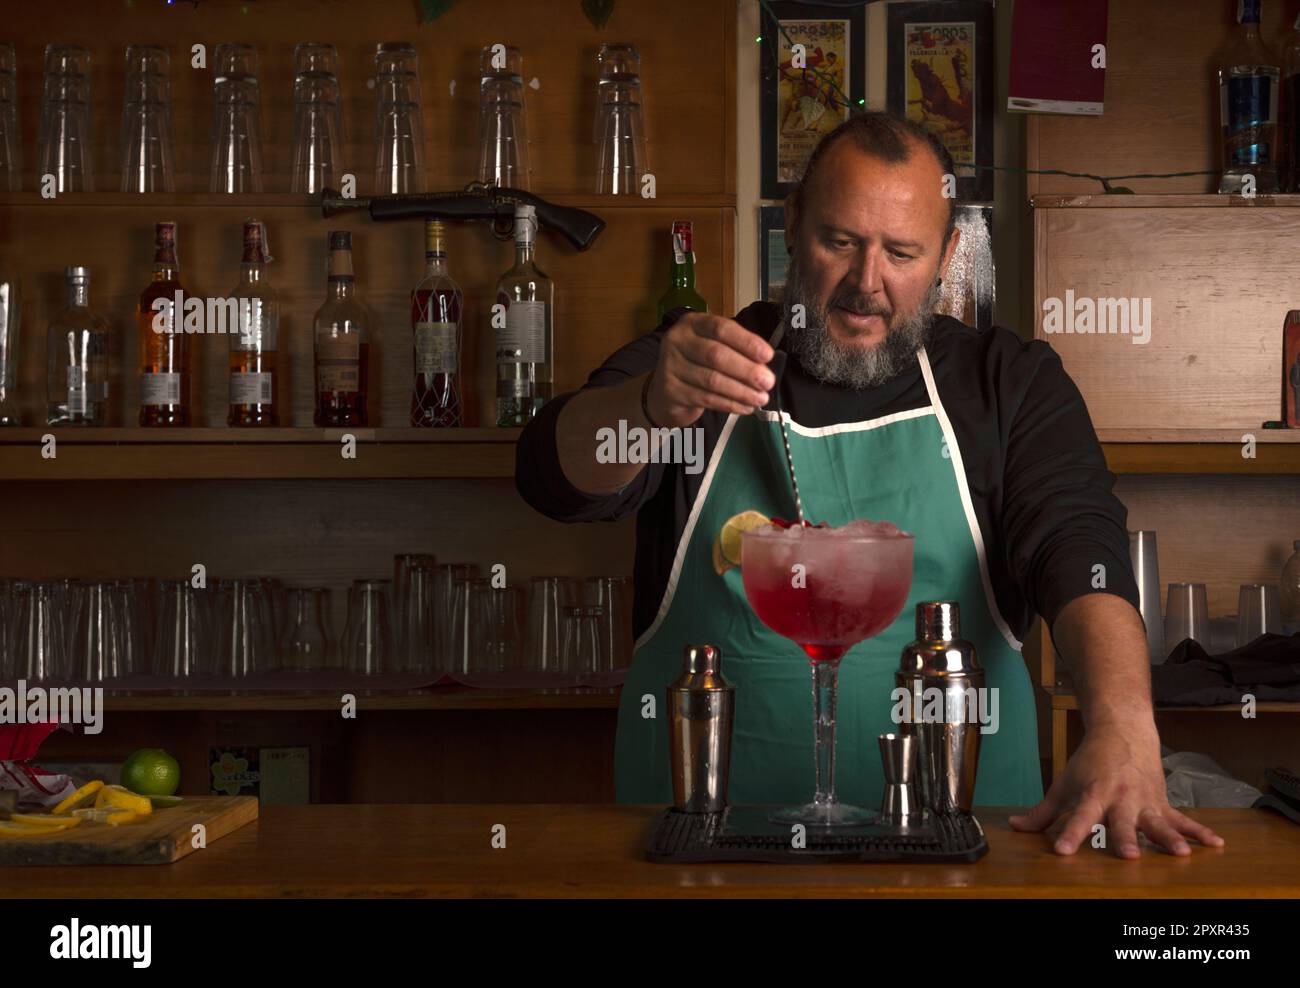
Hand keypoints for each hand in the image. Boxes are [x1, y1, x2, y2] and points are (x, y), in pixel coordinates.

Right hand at [645, 312, 775, 427]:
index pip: (721, 328)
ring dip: (741, 391)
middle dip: (746, 370)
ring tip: (760, 398)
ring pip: (712, 380)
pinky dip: (730, 404)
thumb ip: (736, 350)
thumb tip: (764, 366)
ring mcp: (670, 366)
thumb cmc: (698, 364)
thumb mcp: (713, 346)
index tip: (768, 355)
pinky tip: (746, 407)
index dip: (746, 342)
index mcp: (692, 323)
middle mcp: (677, 340)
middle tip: (768, 382)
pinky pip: (706, 398)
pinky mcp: (671, 390)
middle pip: (716, 355)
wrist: (666, 390)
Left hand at [1009, 724, 1224, 857]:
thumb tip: (1016, 826)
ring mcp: (1144, 801)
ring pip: (1157, 822)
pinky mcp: (1163, 803)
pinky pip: (1183, 819)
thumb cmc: (1090, 763)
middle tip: (1128, 857)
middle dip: (1125, 839)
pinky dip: (1199, 832)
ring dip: (1169, 838)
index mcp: (1093, 794)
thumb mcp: (1064, 784)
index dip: (1069, 834)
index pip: (1078, 817)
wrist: (1123, 731)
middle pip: (1121, 822)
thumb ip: (1044, 811)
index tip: (1061, 851)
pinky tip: (1216, 844)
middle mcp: (1120, 799)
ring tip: (1180, 854)